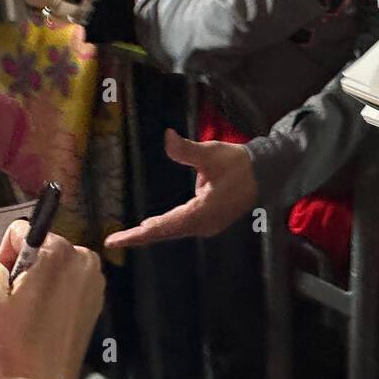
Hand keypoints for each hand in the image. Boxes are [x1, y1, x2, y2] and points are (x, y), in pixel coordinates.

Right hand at [0, 221, 104, 378]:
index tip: (4, 283)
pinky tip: (40, 324)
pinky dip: (50, 299)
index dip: (5, 256)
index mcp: (59, 253)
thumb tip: (2, 263)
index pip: (22, 231)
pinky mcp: (94, 304)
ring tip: (26, 317)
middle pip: (40, 249)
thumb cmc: (11, 350)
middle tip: (13, 305)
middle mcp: (83, 261)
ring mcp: (93, 283)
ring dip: (36, 286)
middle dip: (23, 271)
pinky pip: (64, 287)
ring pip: (52, 269)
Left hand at [103, 129, 257, 247]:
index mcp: (202, 212)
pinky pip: (181, 227)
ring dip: (151, 233)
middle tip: (113, 241)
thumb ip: (186, 149)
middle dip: (139, 236)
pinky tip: (151, 226)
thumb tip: (167, 137)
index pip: (165, 226)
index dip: (140, 233)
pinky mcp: (209, 221)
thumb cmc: (237, 163)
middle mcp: (203, 224)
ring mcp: (207, 225)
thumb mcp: (211, 153)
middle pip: (166, 233)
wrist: (264, 172)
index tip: (118, 240)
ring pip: (173, 231)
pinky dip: (165, 228)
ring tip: (126, 236)